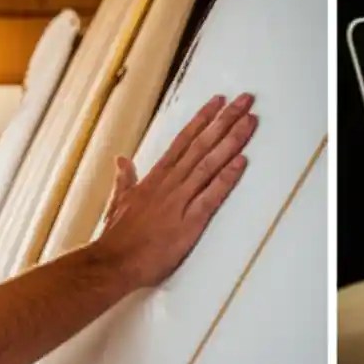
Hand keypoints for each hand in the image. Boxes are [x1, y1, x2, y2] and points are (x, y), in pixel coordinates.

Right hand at [96, 93, 256, 288]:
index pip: (183, 141)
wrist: (113, 263)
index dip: (202, 120)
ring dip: (231, 141)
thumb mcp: (118, 202)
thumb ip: (124, 179)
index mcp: (155, 178)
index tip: (218, 102)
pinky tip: (242, 162)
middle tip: (245, 100)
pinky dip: (226, 178)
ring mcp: (179, 201)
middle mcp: (170, 184)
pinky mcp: (188, 222)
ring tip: (250, 122)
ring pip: (209, 164)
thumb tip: (122, 159)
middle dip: (225, 121)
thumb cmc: (117, 237)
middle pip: (201, 145)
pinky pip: (211, 196)